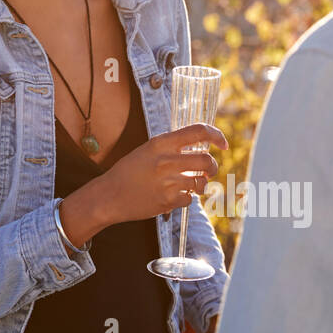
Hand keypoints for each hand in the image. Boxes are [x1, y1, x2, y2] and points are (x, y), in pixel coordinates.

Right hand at [98, 123, 226, 222]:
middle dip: (213, 166)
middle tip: (208, 170)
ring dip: (200, 184)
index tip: (223, 143)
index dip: (216, 135)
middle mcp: (166, 161)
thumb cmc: (129, 171)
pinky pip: (190, 199)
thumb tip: (201, 148)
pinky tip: (173, 195)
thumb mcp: (148, 150)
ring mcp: (168, 182)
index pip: (198, 131)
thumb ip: (172, 147)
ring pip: (201, 182)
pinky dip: (186, 198)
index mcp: (161, 143)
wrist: (109, 195)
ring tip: (190, 184)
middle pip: (207, 160)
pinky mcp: (168, 201)